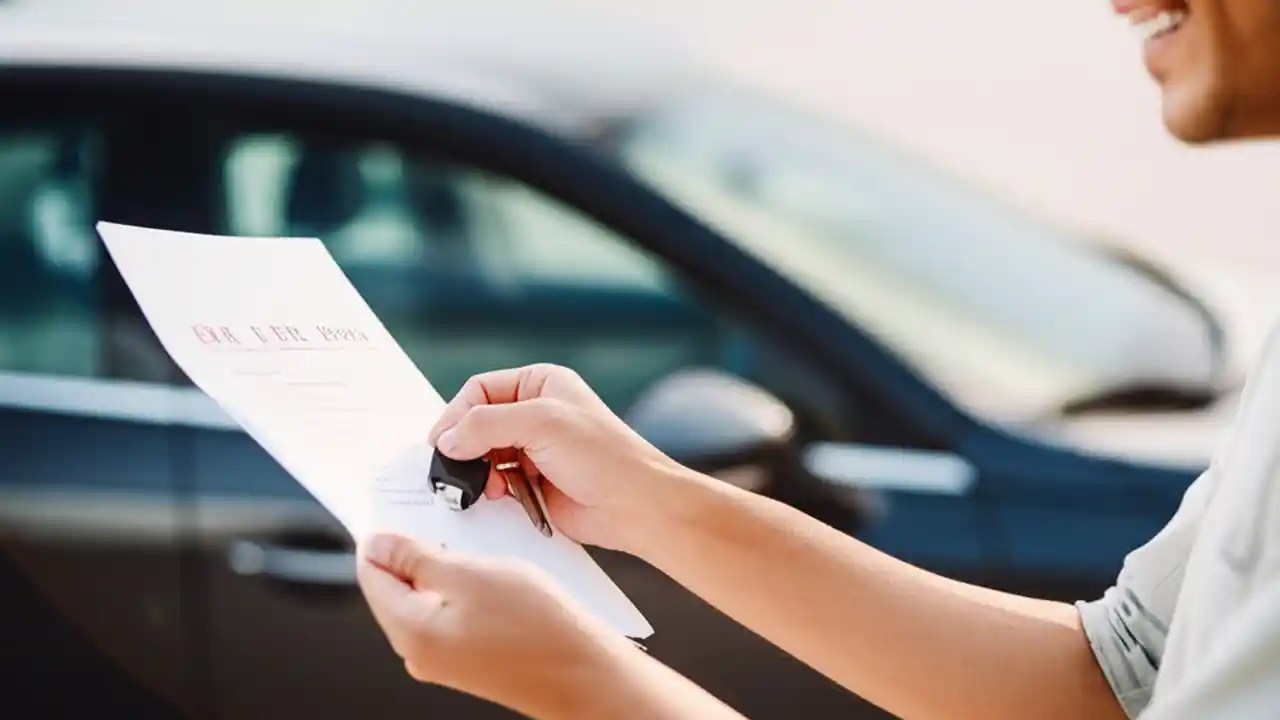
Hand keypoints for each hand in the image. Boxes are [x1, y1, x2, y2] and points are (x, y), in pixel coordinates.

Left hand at [357, 533, 627, 713]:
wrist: (585, 675)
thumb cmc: (539, 630)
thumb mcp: (472, 574)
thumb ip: (417, 558)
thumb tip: (378, 544)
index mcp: (410, 630)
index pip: (370, 573)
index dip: (384, 536)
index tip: (405, 511)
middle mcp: (419, 652)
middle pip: (395, 588)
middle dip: (416, 553)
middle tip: (451, 528)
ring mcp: (444, 660)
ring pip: (426, 599)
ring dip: (445, 570)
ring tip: (480, 552)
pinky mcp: (469, 661)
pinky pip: (451, 615)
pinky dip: (465, 591)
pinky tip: (494, 578)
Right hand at [428, 364, 697, 553]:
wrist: (635, 506)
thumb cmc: (604, 456)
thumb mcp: (541, 423)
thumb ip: (486, 425)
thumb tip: (447, 440)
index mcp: (541, 383)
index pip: (480, 390)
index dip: (457, 414)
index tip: (442, 442)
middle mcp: (536, 413)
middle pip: (477, 424)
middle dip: (464, 446)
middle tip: (451, 468)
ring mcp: (534, 449)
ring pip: (483, 456)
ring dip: (476, 471)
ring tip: (480, 485)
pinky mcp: (534, 482)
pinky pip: (496, 483)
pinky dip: (489, 490)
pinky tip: (497, 496)